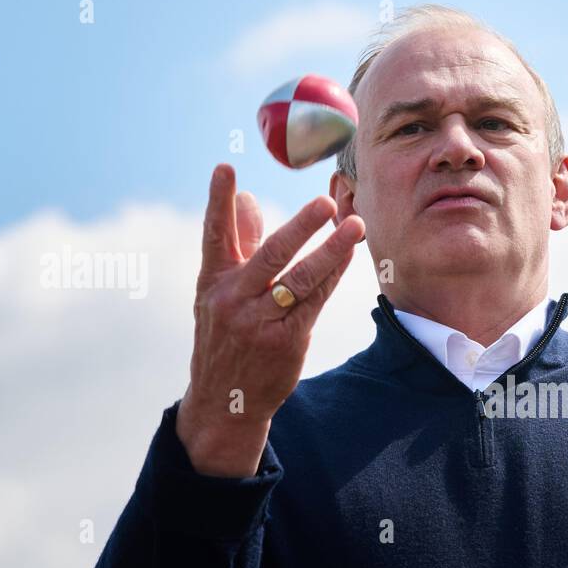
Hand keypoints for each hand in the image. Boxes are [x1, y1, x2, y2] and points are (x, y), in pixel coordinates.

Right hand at [176, 163, 364, 475]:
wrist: (225, 399)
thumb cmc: (226, 335)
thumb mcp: (220, 293)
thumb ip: (238, 245)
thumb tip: (250, 199)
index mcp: (212, 282)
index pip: (214, 235)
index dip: (218, 201)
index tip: (224, 168)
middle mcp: (233, 300)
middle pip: (270, 254)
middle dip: (300, 226)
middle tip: (325, 202)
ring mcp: (260, 322)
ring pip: (300, 278)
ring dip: (331, 250)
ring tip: (355, 225)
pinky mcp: (286, 340)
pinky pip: (315, 301)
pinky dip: (333, 276)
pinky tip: (348, 257)